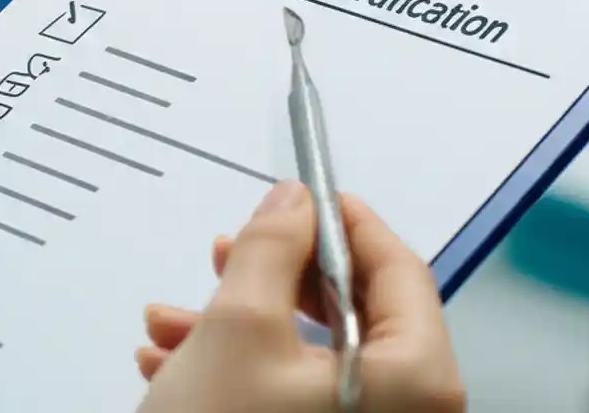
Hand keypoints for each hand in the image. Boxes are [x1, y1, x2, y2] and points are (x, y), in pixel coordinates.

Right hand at [135, 181, 464, 412]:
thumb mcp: (238, 324)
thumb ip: (272, 247)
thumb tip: (293, 203)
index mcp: (417, 380)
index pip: (400, 270)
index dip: (347, 223)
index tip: (308, 195)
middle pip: (352, 312)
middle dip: (273, 278)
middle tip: (230, 250)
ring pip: (309, 354)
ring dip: (236, 324)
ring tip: (172, 318)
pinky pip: (293, 394)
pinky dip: (238, 368)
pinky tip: (175, 360)